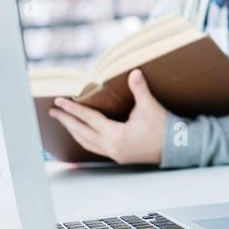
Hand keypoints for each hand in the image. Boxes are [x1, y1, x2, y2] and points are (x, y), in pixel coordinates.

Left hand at [49, 68, 167, 164]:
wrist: (175, 147)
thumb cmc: (163, 127)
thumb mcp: (150, 107)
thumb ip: (140, 89)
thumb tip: (134, 72)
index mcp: (116, 135)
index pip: (89, 119)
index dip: (73, 109)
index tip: (59, 102)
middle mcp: (112, 146)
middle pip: (82, 132)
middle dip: (66, 121)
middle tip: (53, 112)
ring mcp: (114, 153)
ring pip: (86, 142)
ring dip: (74, 131)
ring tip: (64, 122)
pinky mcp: (118, 156)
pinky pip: (95, 147)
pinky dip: (84, 139)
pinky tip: (82, 134)